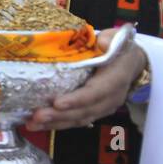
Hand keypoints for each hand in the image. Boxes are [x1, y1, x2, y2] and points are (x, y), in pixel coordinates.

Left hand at [27, 28, 146, 130]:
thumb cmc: (117, 48)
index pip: (97, 92)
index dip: (77, 99)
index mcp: (116, 78)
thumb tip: (101, 42)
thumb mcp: (116, 38)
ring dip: (55, 123)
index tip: (57, 103)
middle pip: (85, 110)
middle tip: (36, 117)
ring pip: (80, 119)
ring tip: (32, 124)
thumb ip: (109, 39)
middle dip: (60, 116)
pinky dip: (58, 124)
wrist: (130, 62)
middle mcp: (111, 97)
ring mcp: (104, 107)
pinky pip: (77, 120)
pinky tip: (40, 125)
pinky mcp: (95, 111)